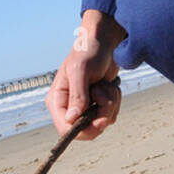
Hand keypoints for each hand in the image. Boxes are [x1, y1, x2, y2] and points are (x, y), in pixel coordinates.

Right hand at [45, 9, 126, 140]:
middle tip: (108, 97)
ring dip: (110, 103)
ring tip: (105, 84)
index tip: (101, 121)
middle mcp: (69, 107)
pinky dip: (115, 101)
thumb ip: (77, 95)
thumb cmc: (88, 51)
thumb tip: (72, 119)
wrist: (105, 43)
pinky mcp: (98, 105)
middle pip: (86, 130)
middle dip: (101, 114)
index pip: (65, 128)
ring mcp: (84, 107)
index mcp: (57, 100)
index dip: (83, 130)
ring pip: (101, 122)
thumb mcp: (81, 70)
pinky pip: (110, 115)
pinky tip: (110, 86)